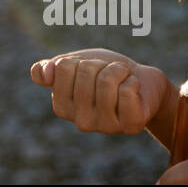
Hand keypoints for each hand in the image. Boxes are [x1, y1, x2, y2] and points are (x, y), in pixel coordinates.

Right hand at [30, 48, 169, 134]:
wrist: (143, 81)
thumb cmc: (106, 71)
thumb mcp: (76, 63)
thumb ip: (53, 68)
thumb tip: (45, 74)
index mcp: (62, 107)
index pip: (63, 68)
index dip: (80, 60)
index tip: (91, 69)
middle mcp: (81, 121)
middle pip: (86, 72)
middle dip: (101, 64)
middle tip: (110, 74)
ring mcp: (106, 126)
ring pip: (106, 82)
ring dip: (119, 70)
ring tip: (123, 77)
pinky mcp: (130, 125)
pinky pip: (126, 91)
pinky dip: (133, 80)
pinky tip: (135, 87)